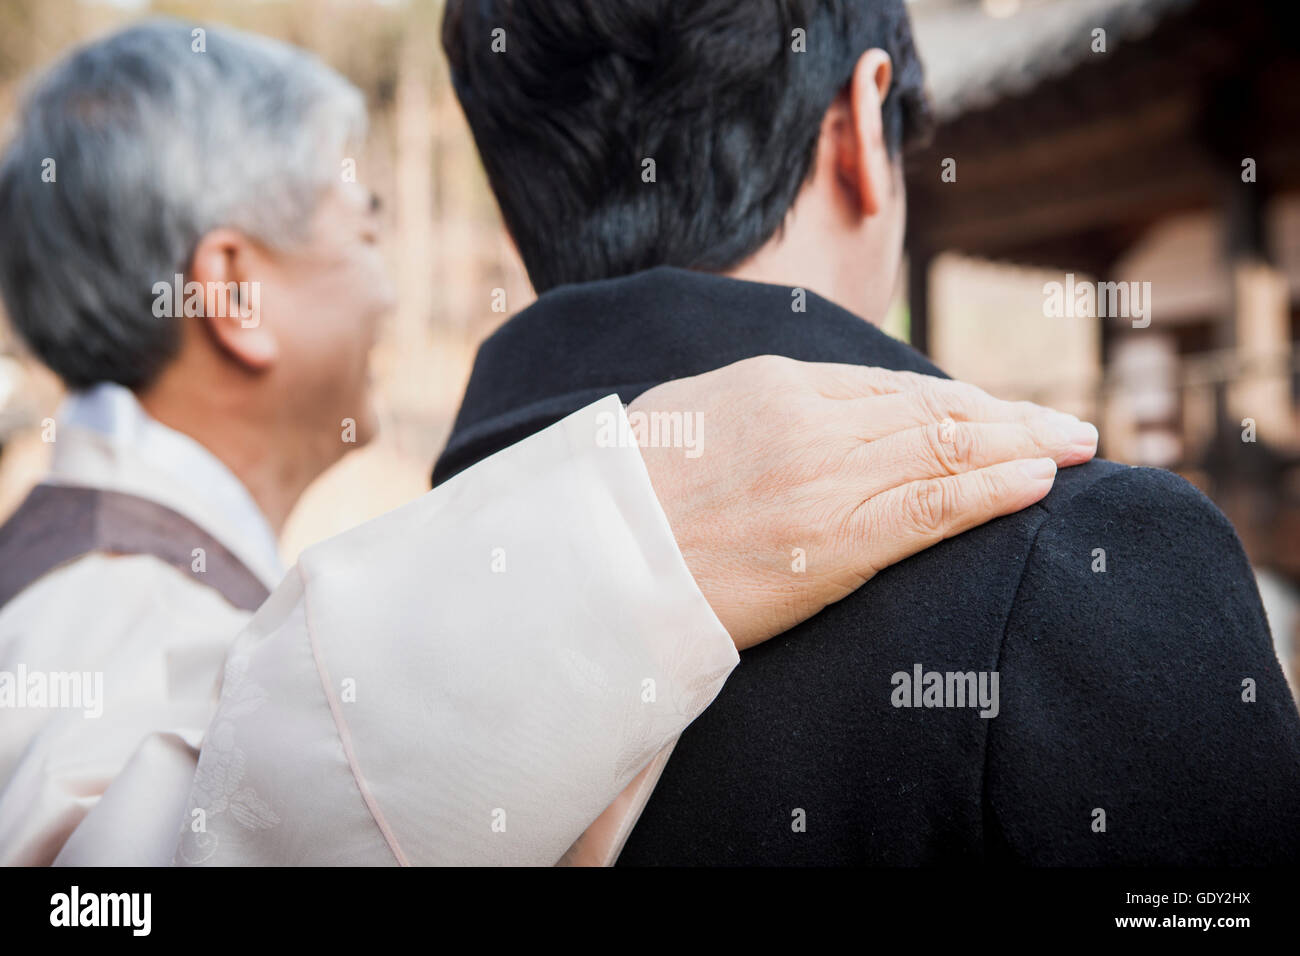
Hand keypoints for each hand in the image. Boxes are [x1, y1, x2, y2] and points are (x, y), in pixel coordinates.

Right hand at [630, 355, 1097, 649]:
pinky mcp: (840, 542)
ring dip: (1024, 445)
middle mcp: (815, 421)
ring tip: (1076, 446)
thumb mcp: (689, 414)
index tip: (996, 411)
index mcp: (777, 384)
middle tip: (1069, 424)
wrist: (601, 559)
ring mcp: (830, 479)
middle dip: (1013, 416)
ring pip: (950, 448)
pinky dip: (996, 488)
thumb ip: (755, 403)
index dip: (957, 401)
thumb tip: (794, 403)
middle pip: (937, 410)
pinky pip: (936, 505)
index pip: (892, 387)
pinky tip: (1040, 481)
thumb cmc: (632, 494)